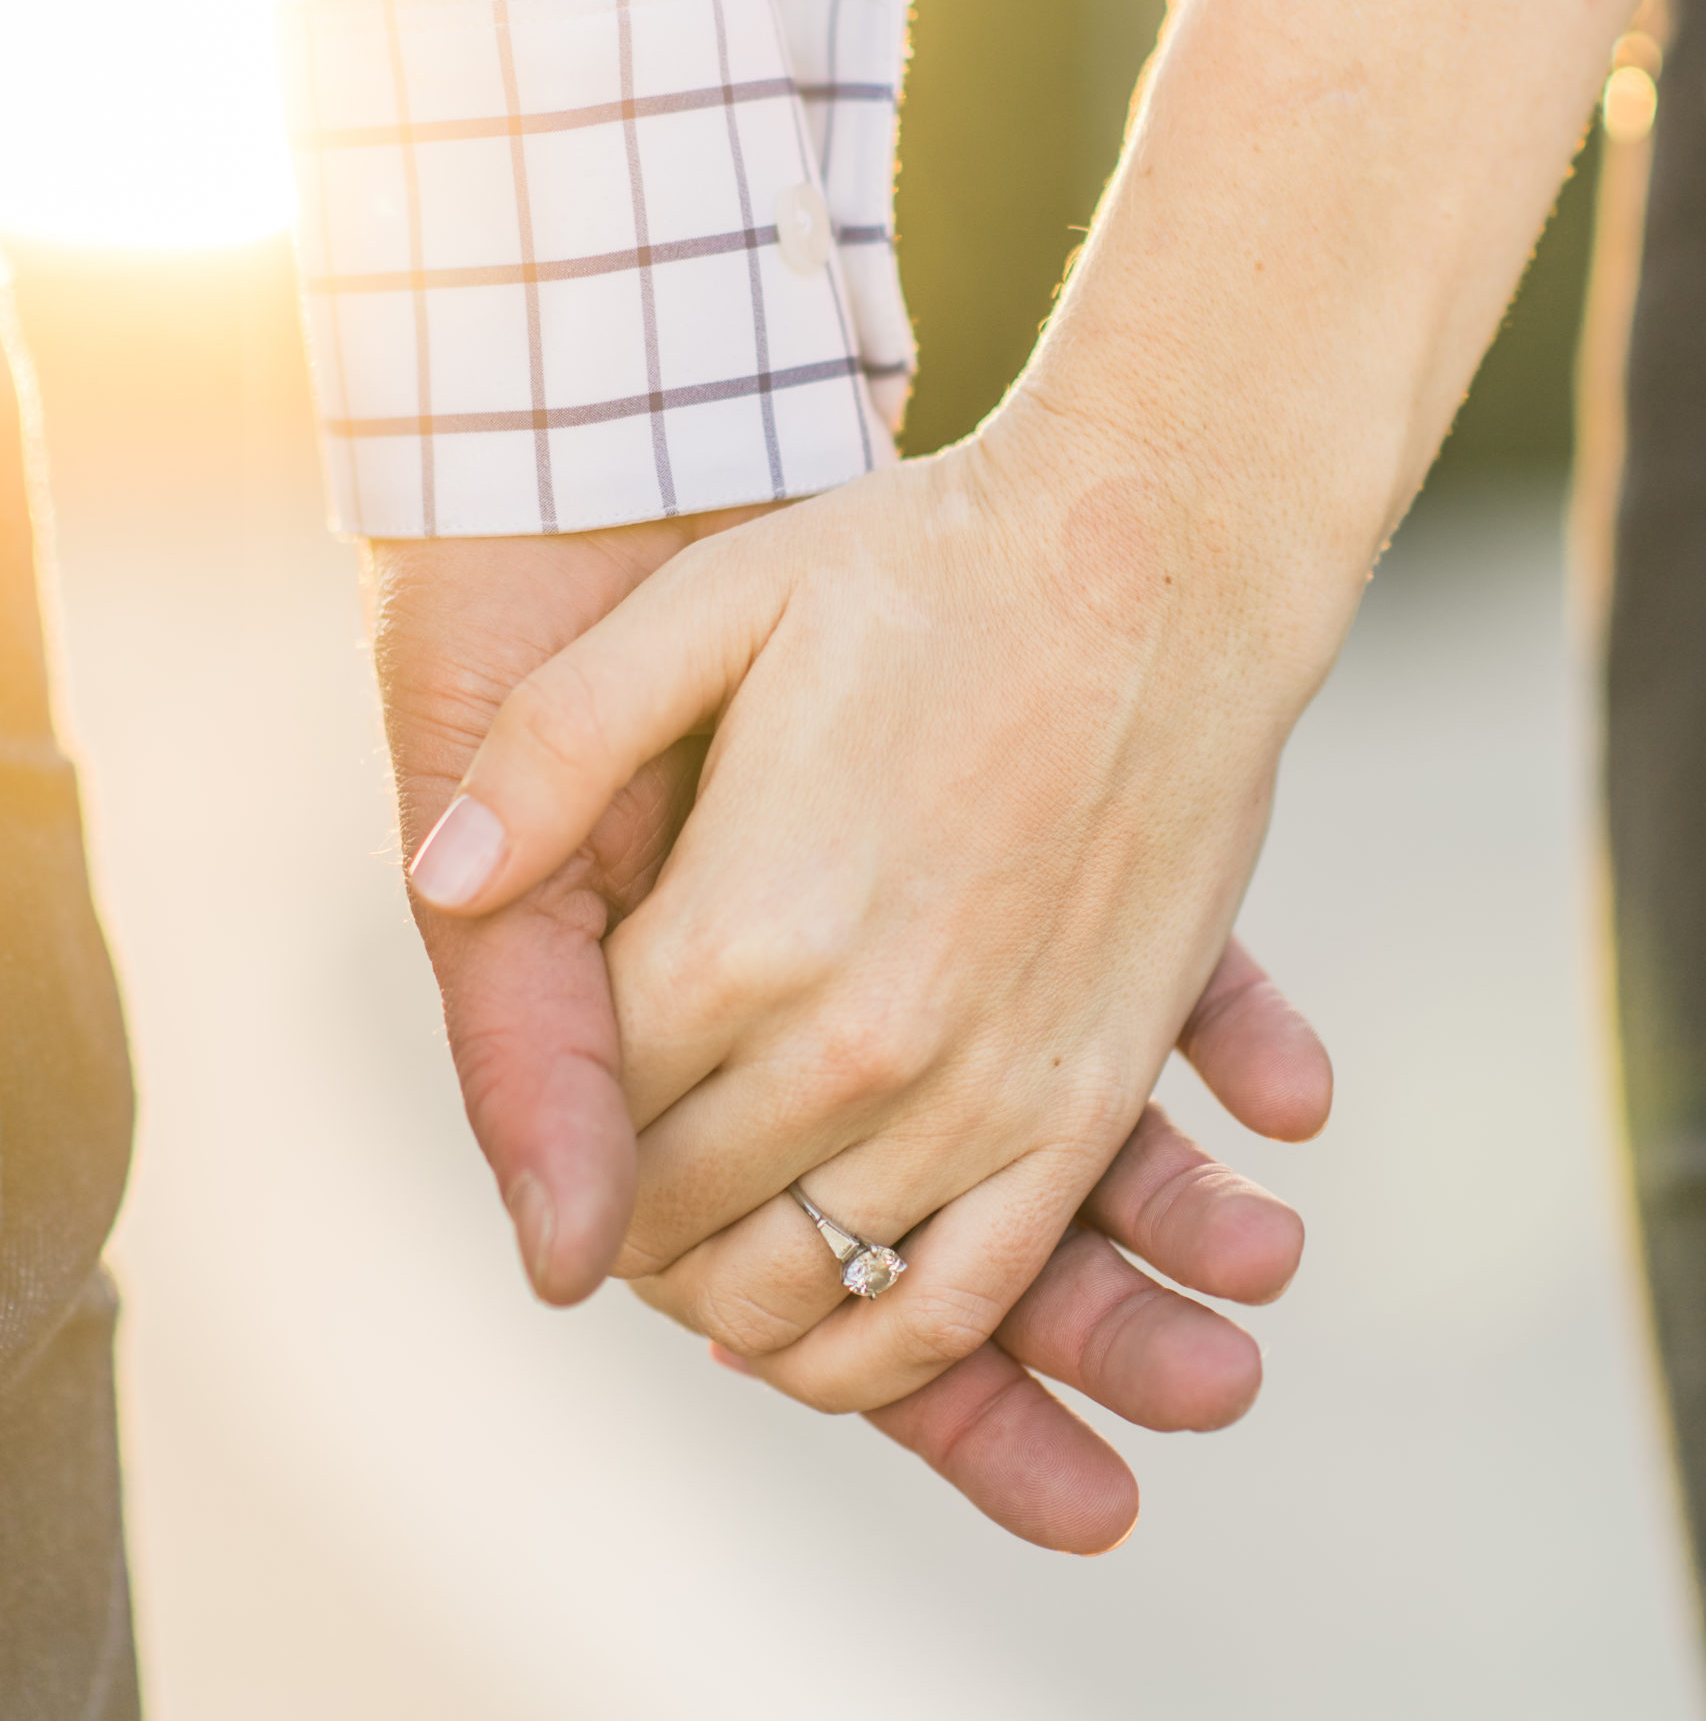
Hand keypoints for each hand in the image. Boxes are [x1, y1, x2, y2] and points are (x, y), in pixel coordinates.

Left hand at [378, 515, 1329, 1551]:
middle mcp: (853, 1041)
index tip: (574, 1074)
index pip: (586, 1102)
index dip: (560, 1105)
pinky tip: (833, 1320)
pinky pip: (959, 1297)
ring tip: (712, 1242)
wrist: (1160, 559)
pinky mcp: (1084, 1101)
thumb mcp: (709, 602)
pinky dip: (878, 1351)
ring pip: (800, 1286)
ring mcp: (980, 1087)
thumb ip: (554, 747)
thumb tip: (439, 881)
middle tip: (631, 1163)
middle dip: (629, 1204)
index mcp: (739, 926)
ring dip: (729, 1292)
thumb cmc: (924, 566)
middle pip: (675, 1211)